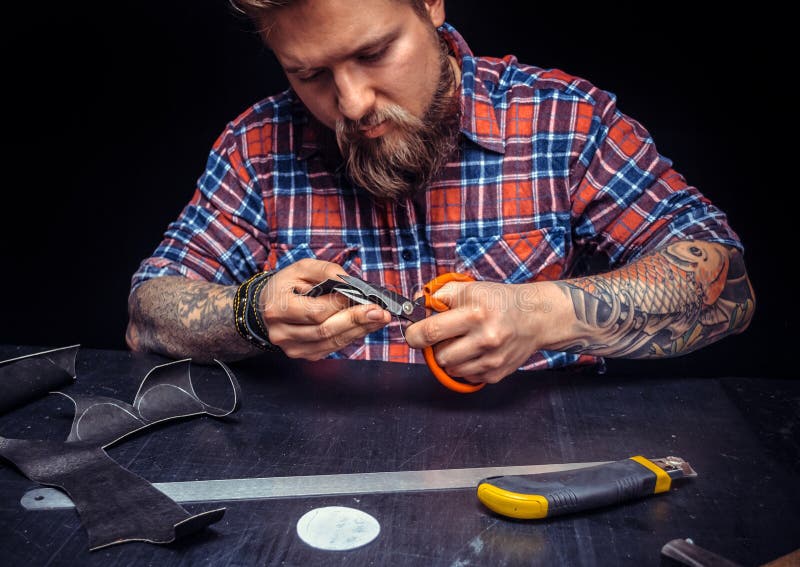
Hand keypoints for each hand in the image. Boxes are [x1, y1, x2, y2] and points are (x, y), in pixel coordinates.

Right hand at [258, 259, 390, 359]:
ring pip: (332, 342)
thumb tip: (350, 282)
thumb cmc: (286, 286)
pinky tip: (366, 326)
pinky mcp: (304, 354)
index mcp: (277, 309)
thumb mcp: (301, 269)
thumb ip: (326, 271)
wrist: (267, 306)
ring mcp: (293, 348)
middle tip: (380, 311)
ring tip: (379, 318)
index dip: (341, 304)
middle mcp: (282, 333)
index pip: (316, 311)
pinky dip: (352, 337)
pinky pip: (332, 348)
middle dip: (357, 320)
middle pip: (326, 330)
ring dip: (360, 330)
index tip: (362, 296)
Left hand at [404, 280, 567, 383]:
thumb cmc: (499, 301)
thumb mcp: (470, 288)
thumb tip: (414, 306)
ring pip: (450, 368)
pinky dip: (464, 365)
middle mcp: (485, 339)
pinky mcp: (496, 374)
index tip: (412, 332)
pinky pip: (465, 376)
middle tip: (442, 335)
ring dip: (449, 357)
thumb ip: (439, 296)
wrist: (535, 318)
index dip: (414, 334)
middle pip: (439, 356)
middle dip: (435, 347)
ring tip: (461, 342)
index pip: (431, 331)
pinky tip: (474, 351)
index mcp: (476, 314)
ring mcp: (492, 360)